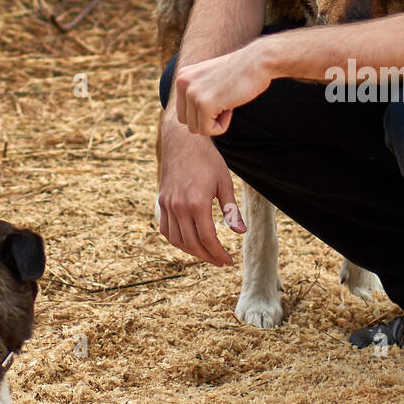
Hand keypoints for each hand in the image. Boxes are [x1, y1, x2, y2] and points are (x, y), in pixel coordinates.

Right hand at [156, 126, 245, 265]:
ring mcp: (167, 205)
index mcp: (197, 203)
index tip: (228, 261)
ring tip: (206, 253)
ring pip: (177, 240)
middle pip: (192, 243)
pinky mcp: (161, 202)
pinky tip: (188, 242)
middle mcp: (179, 207)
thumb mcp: (225, 183)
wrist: (182, 142)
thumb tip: (241, 232)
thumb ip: (231, 210)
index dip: (219, 253)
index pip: (208, 239)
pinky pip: (166, 229)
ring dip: (192, 251)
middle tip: (219, 261)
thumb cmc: (207, 160)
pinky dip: (176, 240)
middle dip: (207, 256)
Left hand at [174, 42, 271, 135]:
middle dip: (206, 119)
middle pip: (187, 122)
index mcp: (182, 77)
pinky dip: (221, 126)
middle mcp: (182, 83)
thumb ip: (195, 93)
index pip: (182, 112)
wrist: (259, 61)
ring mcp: (192, 93)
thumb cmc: (239, 72)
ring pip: (196, 128)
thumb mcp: (208, 79)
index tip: (219, 96)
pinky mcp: (204, 104)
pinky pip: (207, 130)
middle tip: (224, 101)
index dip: (203, 112)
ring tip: (227, 102)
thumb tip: (187, 119)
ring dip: (214, 122)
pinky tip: (230, 107)